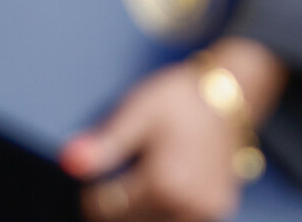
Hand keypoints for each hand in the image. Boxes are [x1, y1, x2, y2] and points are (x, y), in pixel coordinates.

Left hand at [64, 42, 281, 221]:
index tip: (111, 160)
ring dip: (142, 206)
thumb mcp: (138, 111)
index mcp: (163, 185)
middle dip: (121, 198)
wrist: (230, 92)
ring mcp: (205, 211)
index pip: (103, 208)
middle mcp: (187, 206)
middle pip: (127, 220)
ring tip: (152, 170)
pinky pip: (175, 218)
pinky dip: (165, 206)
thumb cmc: (180, 99)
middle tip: (134, 162)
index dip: (96, 186)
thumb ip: (104, 144)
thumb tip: (70, 163)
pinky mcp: (216, 210)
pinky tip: (171, 180)